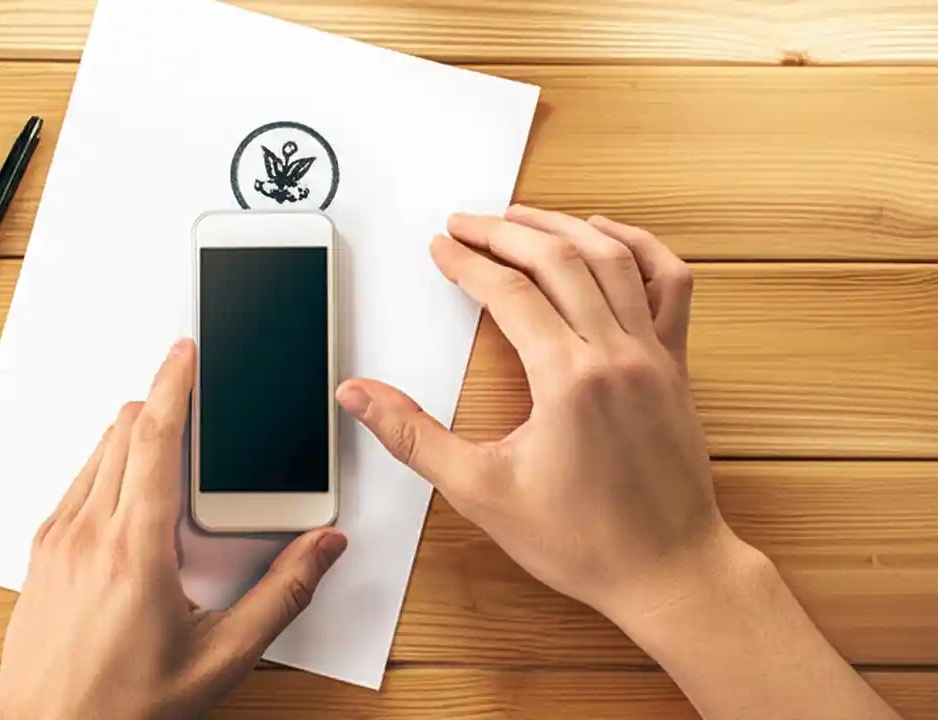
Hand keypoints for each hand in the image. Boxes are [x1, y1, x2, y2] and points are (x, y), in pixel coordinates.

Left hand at [0, 339, 346, 719]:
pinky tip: (129, 498)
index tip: (186, 354)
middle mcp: (88, 533)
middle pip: (124, 431)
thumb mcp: (222, 659)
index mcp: (135, 548)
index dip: (174, 383)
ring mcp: (56, 541)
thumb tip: (322, 549)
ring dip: (132, 435)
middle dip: (160, 403)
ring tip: (169, 447)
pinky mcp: (39, 555)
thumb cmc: (122, 707)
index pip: (156, 437)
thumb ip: (282, 596)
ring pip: (96, 453)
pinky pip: (76, 485)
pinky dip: (106, 469)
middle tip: (191, 396)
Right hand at [336, 206, 745, 625]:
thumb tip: (361, 397)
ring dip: (562, 226)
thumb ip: (414, 437)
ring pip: (611, 257)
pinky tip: (607, 235)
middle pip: (557, 258)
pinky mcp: (676, 365)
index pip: (508, 290)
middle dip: (503, 230)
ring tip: (520, 216)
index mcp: (567, 378)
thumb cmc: (585, 541)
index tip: (440, 247)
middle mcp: (616, 353)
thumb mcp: (481, 491)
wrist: (668, 573)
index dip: (466, 261)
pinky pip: (670, 283)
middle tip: (465, 223)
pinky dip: (639, 246)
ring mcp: (654, 354)